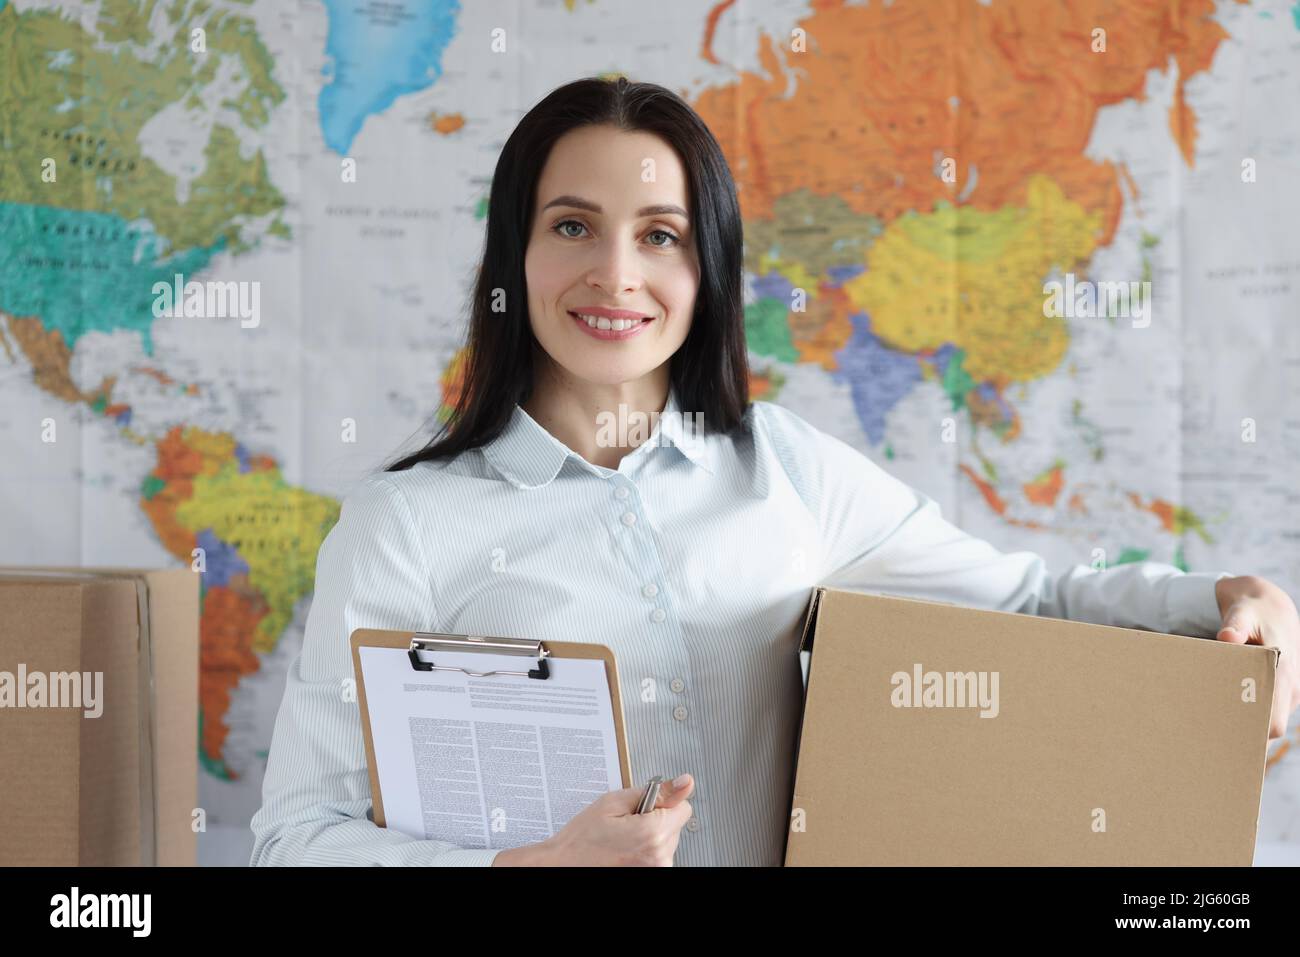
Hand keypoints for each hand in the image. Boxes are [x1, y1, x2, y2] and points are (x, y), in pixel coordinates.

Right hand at [492, 773, 694, 865]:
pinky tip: (625, 848)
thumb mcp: (615, 802)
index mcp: (653, 833)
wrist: (565, 864)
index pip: (684, 808)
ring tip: (623, 836)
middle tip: (626, 822)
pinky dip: (646, 849)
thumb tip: (685, 783)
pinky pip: (659, 854)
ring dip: (650, 834)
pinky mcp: (652, 874)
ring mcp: (657, 869)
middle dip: (655, 818)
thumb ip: (655, 792)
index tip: (644, 806)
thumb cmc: (583, 837)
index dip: (663, 802)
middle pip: (675, 824)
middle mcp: (660, 856)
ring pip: (667, 839)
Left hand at [1215, 575, 1298, 739]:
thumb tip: (1227, 637)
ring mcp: (1286, 692)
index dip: (1253, 735)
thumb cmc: (1253, 611)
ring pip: (1268, 721)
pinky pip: (1266, 711)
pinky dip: (1246, 714)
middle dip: (1243, 735)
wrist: (1271, 608)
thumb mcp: (1243, 612)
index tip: (1225, 740)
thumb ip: (1236, 624)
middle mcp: (1289, 688)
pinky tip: (1220, 713)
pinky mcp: (1278, 691)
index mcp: (1283, 673)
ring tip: (1209, 729)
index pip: (1273, 721)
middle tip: (1208, 739)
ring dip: (1244, 726)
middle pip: (1269, 728)